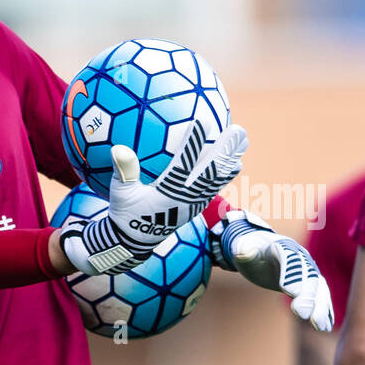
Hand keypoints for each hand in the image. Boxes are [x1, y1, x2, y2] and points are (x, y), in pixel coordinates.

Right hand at [63, 120, 247, 274]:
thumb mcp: (120, 194)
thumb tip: (120, 148)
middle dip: (225, 151)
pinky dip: (226, 174)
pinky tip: (235, 162)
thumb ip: (124, 172)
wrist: (135, 242)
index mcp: (167, 193)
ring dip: (231, 159)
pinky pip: (215, 187)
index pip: (183, 165)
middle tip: (239, 131)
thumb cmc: (125, 214)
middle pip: (210, 172)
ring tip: (244, 141)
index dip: (193, 144)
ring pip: (217, 179)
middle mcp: (186, 199)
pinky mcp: (196, 206)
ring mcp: (194, 204)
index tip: (203, 122)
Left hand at [211, 211, 334, 329]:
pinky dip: (325, 311)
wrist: (263, 248)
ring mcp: (308, 270)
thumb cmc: (251, 250)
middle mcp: (300, 258)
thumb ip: (243, 251)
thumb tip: (243, 253)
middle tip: (302, 314)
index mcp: (283, 247)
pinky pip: (321, 296)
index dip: (291, 275)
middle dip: (307, 295)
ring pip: (319, 288)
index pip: (290, 259)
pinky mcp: (311, 283)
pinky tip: (325, 327)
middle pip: (308, 276)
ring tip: (319, 326)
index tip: (290, 292)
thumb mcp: (242, 249)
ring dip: (321, 307)